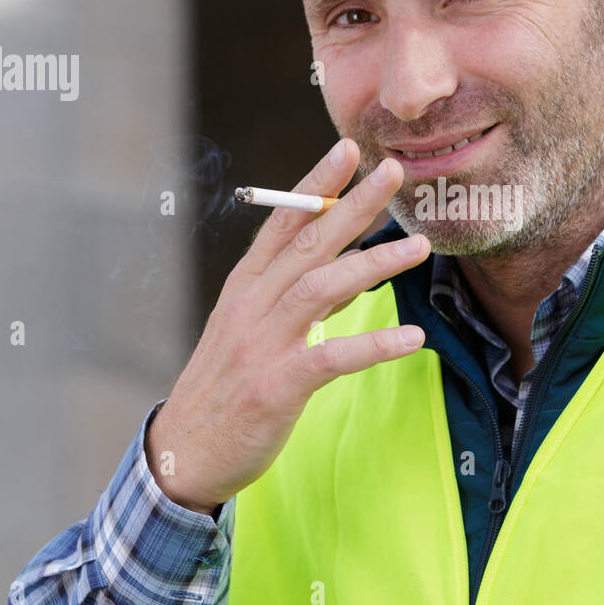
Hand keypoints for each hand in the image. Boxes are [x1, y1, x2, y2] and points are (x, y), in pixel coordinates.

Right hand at [145, 139, 427, 513]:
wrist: (184, 454)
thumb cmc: (227, 389)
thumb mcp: (253, 331)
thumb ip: (300, 298)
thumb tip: (350, 267)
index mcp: (244, 288)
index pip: (282, 222)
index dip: (315, 184)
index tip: (349, 150)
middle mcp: (250, 307)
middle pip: (307, 244)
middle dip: (353, 205)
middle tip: (395, 173)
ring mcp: (261, 345)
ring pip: (321, 289)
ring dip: (373, 264)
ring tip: (419, 248)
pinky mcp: (276, 387)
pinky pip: (332, 357)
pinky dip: (374, 345)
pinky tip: (413, 338)